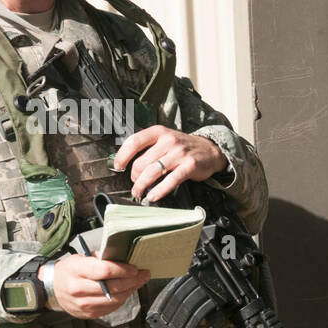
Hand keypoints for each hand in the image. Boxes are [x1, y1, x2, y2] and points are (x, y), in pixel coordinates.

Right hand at [48, 254, 149, 318]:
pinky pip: (111, 308)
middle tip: (143, 274)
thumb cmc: (68, 271)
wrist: (52, 288)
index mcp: (76, 270)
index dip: (123, 270)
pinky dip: (122, 299)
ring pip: (115, 299)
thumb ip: (100, 258)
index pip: (105, 270)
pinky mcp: (88, 314)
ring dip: (130, 291)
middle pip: (113, 287)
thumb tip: (121, 259)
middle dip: (132, 280)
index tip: (134, 268)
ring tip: (137, 282)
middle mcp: (79, 289)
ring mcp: (84, 304)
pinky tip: (126, 292)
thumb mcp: (80, 258)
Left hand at [112, 126, 228, 202]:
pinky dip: (159, 190)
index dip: (123, 155)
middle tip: (135, 183)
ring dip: (142, 185)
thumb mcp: (164, 139)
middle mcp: (168, 140)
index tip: (118, 166)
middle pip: (142, 161)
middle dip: (134, 176)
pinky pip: (171, 180)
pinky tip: (153, 196)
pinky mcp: (189, 166)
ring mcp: (179, 153)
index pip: (135, 141)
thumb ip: (147, 146)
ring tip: (138, 192)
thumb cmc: (182, 147)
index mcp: (159, 132)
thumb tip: (124, 160)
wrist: (209, 149)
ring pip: (153, 172)